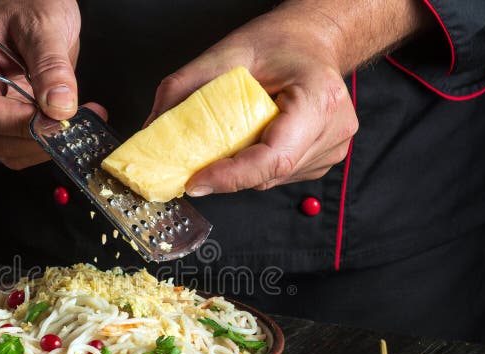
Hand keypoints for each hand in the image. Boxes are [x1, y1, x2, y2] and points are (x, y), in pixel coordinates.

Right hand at [0, 0, 106, 169]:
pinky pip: (23, 145)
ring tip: (81, 122)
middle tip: (77, 124)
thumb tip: (58, 105)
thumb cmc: (27, 3)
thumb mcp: (43, 25)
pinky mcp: (7, 119)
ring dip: (48, 145)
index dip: (21, 125)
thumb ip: (50, 65)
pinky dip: (50, 142)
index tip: (57, 121)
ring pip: (10, 151)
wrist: (32, 3)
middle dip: (38, 139)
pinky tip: (72, 123)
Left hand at [146, 0, 425, 195]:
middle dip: (227, 173)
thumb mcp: (226, 54)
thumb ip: (184, 90)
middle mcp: (333, 129)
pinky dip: (257, 167)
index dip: (231, 175)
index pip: (272, 156)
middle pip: (268, 173)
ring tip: (234, 140)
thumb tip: (151, 129)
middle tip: (198, 163)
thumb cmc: (281, 43)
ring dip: (242, 170)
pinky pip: (279, 178)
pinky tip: (255, 141)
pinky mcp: (323, 160)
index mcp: (318, 99)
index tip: (196, 181)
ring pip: (271, 180)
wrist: (313, 41)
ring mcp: (332, 149)